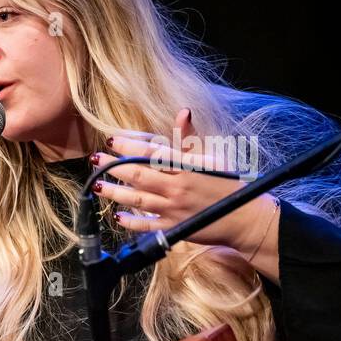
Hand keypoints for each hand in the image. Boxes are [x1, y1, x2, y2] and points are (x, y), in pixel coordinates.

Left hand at [92, 107, 275, 250]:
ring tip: (97, 186)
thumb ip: (191, 138)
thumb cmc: (228, 184)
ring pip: (136, 200)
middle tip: (96, 159)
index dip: (129, 146)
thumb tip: (182, 112)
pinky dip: (130, 222)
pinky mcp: (173, 227)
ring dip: (114, 192)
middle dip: (113, 167)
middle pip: (138, 175)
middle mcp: (177, 187)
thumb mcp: (212, 157)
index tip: (112, 139)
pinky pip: (146, 225)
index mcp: (187, 167)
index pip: (152, 153)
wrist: (244, 218)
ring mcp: (173, 209)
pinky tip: (117, 215)